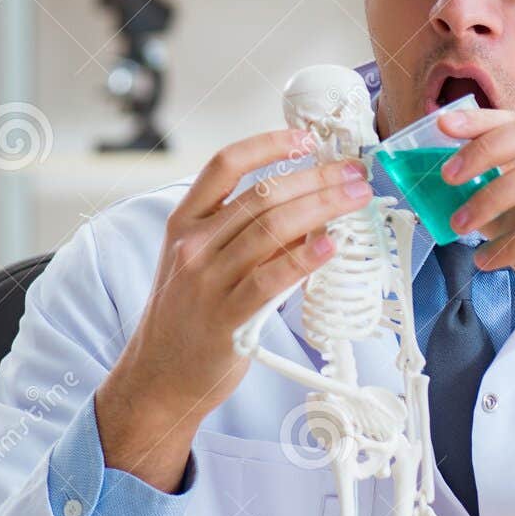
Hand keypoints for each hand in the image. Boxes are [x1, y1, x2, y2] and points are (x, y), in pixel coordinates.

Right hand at [96, 128, 372, 488]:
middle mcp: (193, 245)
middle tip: (354, 173)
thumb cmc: (188, 318)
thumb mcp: (203, 264)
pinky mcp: (226, 317)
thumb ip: (246, 236)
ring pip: (271, 229)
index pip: (224, 165)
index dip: (268, 145)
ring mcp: (207, 280)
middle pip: (262, 195)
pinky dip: (304, 258)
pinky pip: (271, 278)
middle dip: (316, 178)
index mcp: (184, 222)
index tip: (306, 139)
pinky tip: (330, 245)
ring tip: (355, 200)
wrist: (159, 376)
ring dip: (322, 208)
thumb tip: (311, 212)